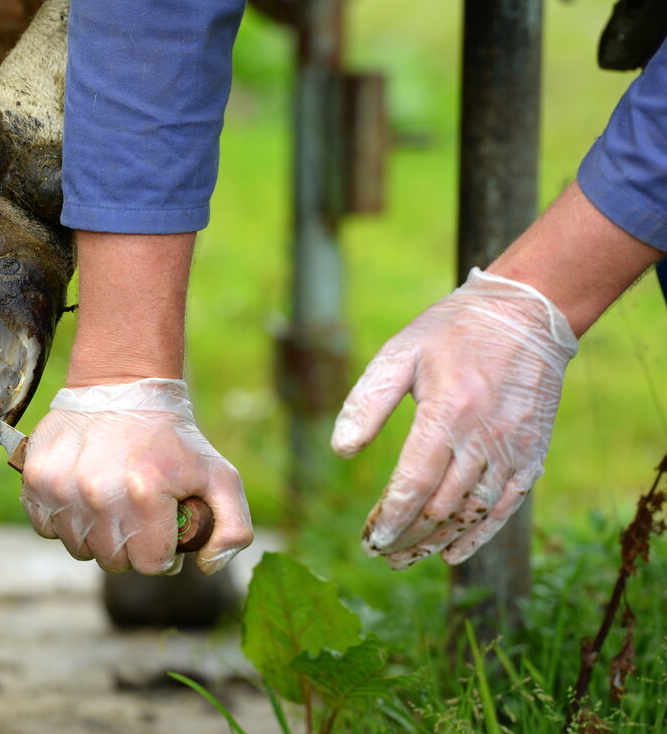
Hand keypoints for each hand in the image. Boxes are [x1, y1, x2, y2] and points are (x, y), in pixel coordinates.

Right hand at [21, 378, 252, 575]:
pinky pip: (47, 528)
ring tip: (111, 501)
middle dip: (130, 545)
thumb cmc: (172, 437)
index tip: (163, 529)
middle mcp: (99, 494)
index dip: (162, 552)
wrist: (122, 387)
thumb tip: (206, 567)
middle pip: (113, 561)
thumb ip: (232, 529)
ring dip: (97, 534)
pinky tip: (83, 495)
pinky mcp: (37, 479)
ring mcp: (63, 487)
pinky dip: (65, 520)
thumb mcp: (220, 475)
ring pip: (79, 547)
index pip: (151, 563)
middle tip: (138, 514)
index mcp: (145, 494)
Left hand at [331, 268, 577, 568]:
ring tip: (405, 558)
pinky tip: (452, 553)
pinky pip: (505, 508)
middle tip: (379, 553)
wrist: (527, 315)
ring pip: (471, 513)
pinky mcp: (531, 455)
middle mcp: (484, 438)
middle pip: (441, 505)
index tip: (371, 539)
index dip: (392, 516)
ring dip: (436, 541)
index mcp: (448, 412)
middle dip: (407, 535)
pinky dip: (478, 535)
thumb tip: (341, 450)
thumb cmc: (451, 332)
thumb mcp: (400, 353)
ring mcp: (512, 450)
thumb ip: (368, 401)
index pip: (415, 482)